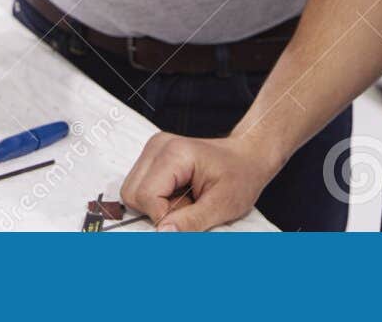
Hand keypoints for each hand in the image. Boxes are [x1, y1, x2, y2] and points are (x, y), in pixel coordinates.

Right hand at [120, 132, 280, 230]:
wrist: (248, 158)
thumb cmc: (240, 176)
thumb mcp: (223, 205)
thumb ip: (191, 222)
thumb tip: (163, 235)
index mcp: (174, 153)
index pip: (146, 196)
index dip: (164, 216)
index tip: (190, 215)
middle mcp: (158, 147)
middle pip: (133, 193)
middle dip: (158, 211)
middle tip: (189, 206)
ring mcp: (153, 150)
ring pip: (133, 192)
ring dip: (157, 206)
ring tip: (186, 200)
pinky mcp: (153, 158)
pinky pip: (141, 188)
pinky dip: (158, 200)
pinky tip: (180, 194)